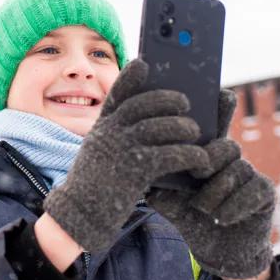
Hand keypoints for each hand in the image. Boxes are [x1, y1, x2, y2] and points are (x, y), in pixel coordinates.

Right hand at [44, 59, 209, 252]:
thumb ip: (115, 137)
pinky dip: (191, 154)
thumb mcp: (97, 154)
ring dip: (184, 127)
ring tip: (195, 131)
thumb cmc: (93, 186)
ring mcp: (122, 149)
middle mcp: (110, 132)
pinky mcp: (136, 170)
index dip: (130, 77)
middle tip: (184, 103)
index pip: (117, 94)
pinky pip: (171, 154)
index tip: (143, 64)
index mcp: (101, 127)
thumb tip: (147, 124)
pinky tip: (201, 160)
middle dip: (168, 100)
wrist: (78, 215)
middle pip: (144, 104)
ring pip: (162, 126)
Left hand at [146, 90, 275, 279]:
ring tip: (203, 208)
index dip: (220, 109)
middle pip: (225, 145)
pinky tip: (221, 218)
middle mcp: (230, 158)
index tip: (221, 93)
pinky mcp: (266, 192)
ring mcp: (250, 173)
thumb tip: (142, 163)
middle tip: (199, 173)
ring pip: (237, 169)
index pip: (213, 125)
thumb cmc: (190, 216)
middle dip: (211, 159)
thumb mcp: (168, 198)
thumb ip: (158, 180)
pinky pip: (252, 191)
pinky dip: (232, 207)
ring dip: (215, 193)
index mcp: (206, 153)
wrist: (215, 249)